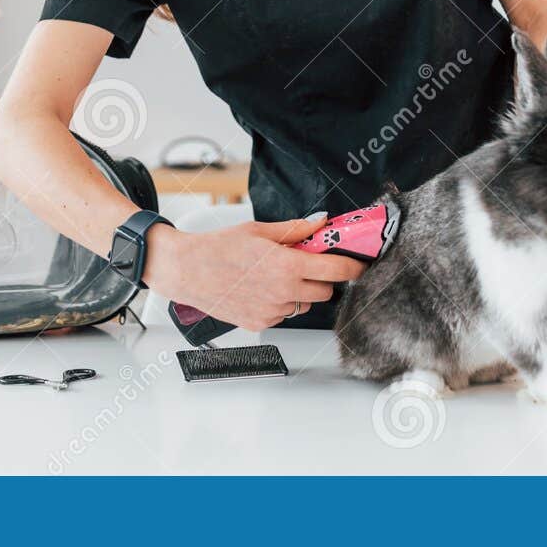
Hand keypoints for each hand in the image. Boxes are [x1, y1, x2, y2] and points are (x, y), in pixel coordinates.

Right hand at [144, 215, 368, 331]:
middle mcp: (283, 293)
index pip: (337, 270)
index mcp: (287, 266)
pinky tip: (260, 289)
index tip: (359, 264)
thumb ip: (296, 229)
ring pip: (304, 304)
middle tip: (304, 263)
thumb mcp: (259, 230)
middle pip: (325, 291)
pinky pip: (283, 314)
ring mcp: (272, 312)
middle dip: (321, 277)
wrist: (186, 270)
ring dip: (300, 291)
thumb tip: (322, 222)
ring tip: (274, 275)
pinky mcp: (260, 323)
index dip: (354, 267)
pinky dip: (279, 303)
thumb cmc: (218, 247)